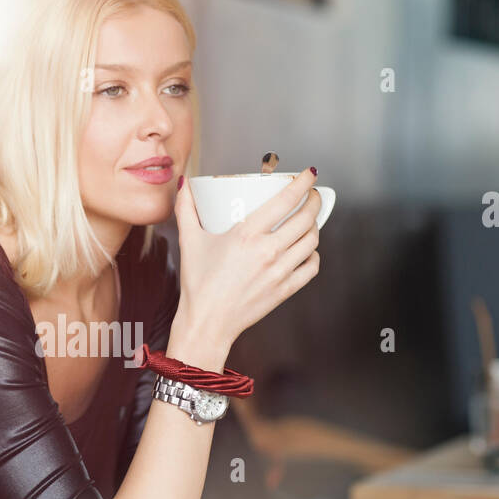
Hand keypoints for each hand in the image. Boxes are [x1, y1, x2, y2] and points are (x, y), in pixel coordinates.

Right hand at [173, 168, 323, 347]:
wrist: (207, 323)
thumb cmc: (198, 285)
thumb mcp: (189, 242)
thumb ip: (186, 210)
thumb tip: (185, 185)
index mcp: (246, 235)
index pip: (285, 200)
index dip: (303, 183)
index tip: (309, 175)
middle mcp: (268, 252)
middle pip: (305, 219)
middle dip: (313, 202)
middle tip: (311, 196)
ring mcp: (279, 272)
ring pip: (311, 241)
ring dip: (313, 227)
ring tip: (307, 222)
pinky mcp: (285, 290)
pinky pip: (311, 267)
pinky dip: (313, 255)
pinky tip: (306, 251)